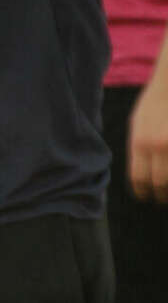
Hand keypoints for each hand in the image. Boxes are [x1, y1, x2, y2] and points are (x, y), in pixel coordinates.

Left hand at [129, 78, 167, 200]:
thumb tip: (140, 177)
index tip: (148, 198)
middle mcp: (160, 145)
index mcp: (141, 142)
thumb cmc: (156, 102)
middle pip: (161, 185)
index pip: (139, 180)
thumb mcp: (138, 124)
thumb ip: (138, 149)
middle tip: (164, 199)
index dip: (144, 193)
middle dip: (163, 196)